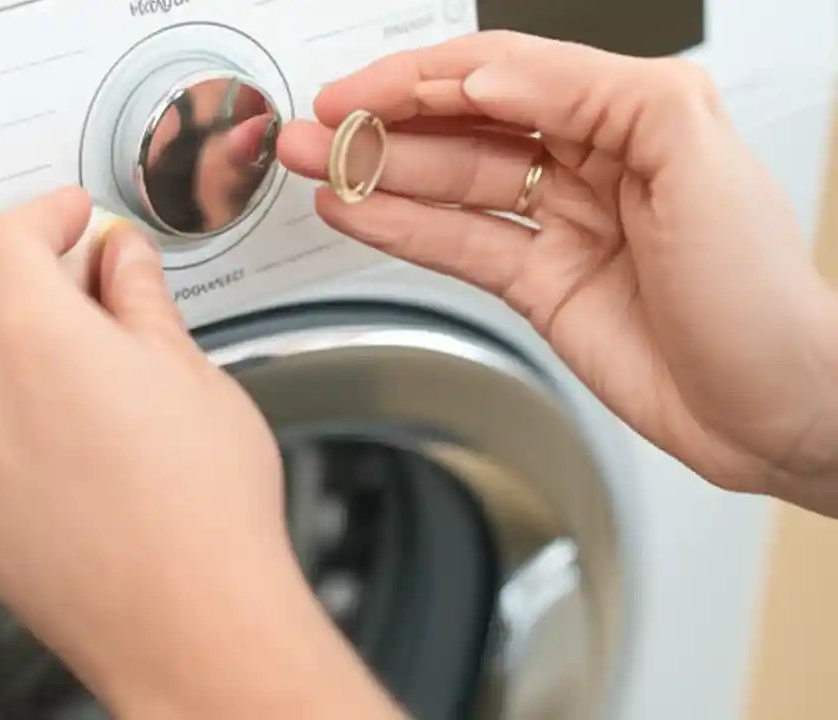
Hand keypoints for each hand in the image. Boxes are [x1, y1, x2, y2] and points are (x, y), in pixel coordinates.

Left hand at [0, 188, 402, 718]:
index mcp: (35, 337)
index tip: (70, 217)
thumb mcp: (189, 373)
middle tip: (69, 274)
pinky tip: (68, 443)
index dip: (41, 213)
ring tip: (82, 370)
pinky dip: (3, 418)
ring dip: (5, 346)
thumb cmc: (203, 511)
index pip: (2, 238)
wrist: (192, 624)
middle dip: (8, 267)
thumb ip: (140, 301)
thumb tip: (122, 263)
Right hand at [278, 31, 837, 513]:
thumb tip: (489, 75)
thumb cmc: (763, 293)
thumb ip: (590, 93)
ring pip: (452, 185)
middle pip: (465, 127)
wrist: (780, 408)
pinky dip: (403, 228)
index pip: (505, 73)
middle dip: (384, 124)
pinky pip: (459, 244)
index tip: (361, 90)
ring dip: (379, 174)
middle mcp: (593, 162)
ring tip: (318, 167)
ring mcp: (562, 226)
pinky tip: (359, 214)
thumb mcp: (695, 151)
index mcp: (633, 112)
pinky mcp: (542, 284)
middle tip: (318, 129)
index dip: (422, 79)